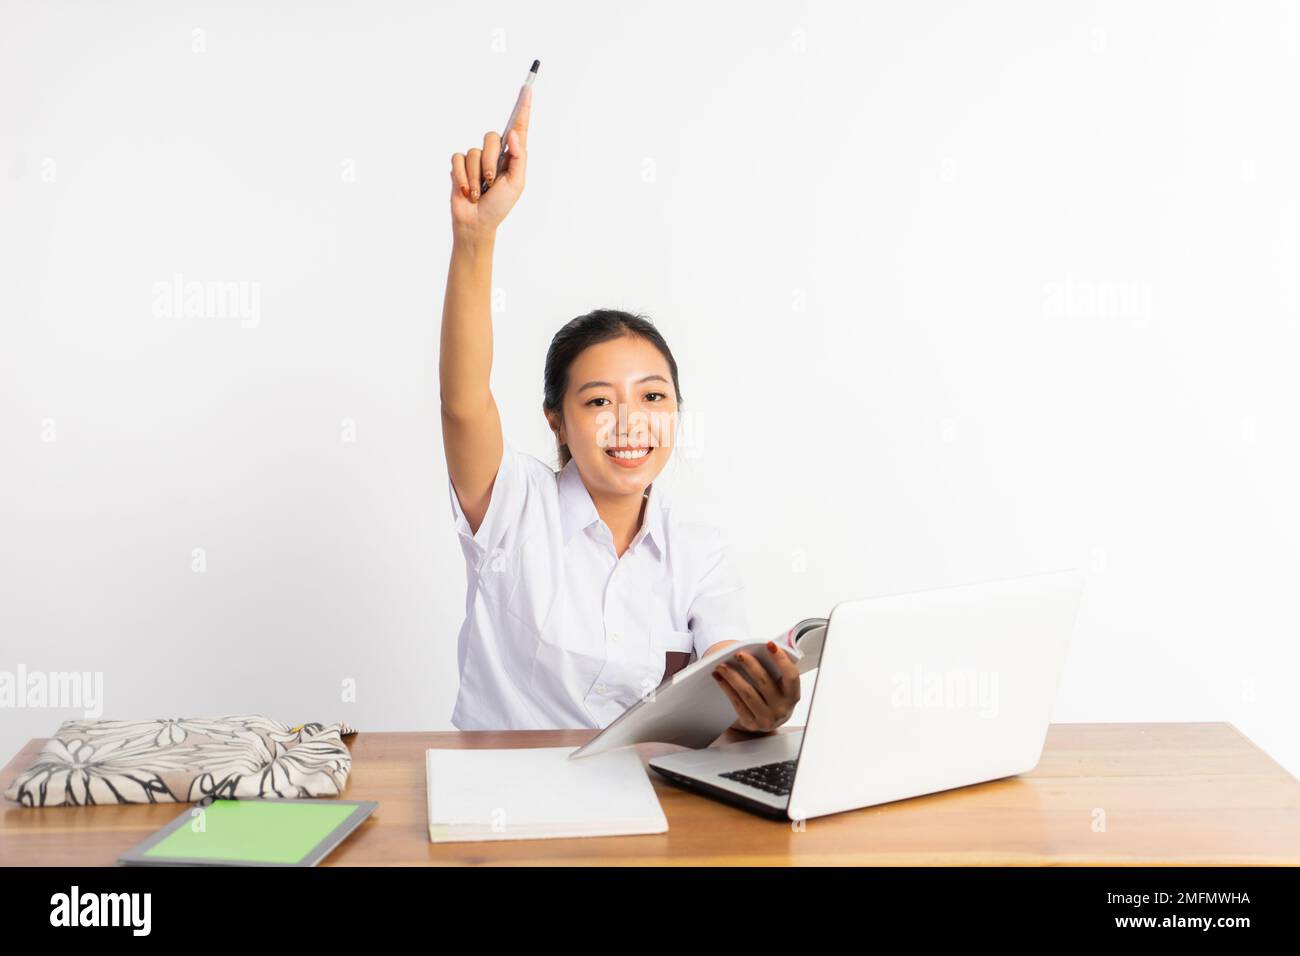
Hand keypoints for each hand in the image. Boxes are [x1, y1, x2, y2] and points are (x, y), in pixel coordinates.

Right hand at [449, 85, 531, 238]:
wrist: (476, 222)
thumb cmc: (499, 206)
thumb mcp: (517, 184)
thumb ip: (518, 157)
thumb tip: (513, 133)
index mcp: (512, 156)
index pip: (518, 127)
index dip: (523, 108)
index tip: (528, 89)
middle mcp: (494, 153)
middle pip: (491, 137)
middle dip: (490, 162)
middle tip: (491, 182)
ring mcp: (476, 158)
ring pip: (474, 152)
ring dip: (476, 176)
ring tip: (480, 191)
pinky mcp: (459, 165)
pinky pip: (459, 160)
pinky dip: (463, 177)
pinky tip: (467, 190)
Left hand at [712, 642, 800, 733]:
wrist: (769, 720)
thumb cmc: (774, 695)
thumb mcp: (781, 685)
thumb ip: (776, 669)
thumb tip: (761, 650)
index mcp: (793, 695)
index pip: (791, 675)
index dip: (781, 660)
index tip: (769, 644)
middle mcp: (782, 709)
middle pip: (764, 682)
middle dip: (750, 665)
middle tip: (738, 654)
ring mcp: (767, 718)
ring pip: (747, 693)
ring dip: (732, 676)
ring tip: (722, 665)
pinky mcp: (751, 724)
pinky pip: (737, 703)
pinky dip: (726, 688)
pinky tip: (720, 678)